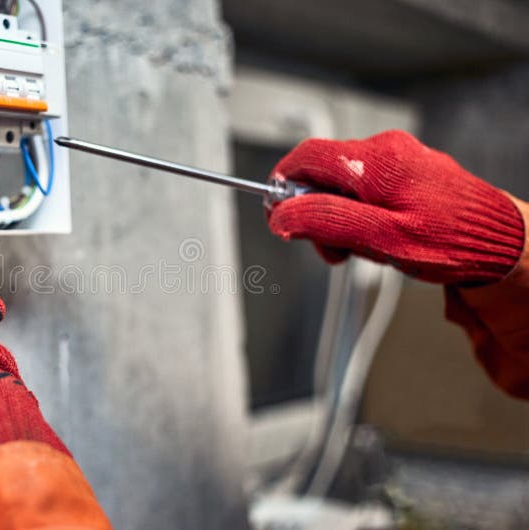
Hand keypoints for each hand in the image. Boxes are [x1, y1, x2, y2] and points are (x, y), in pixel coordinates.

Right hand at [268, 130, 524, 283]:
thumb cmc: (450, 242)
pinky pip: (367, 187)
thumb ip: (327, 223)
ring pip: (344, 182)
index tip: (277, 213)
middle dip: (314, 211)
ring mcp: (399, 157)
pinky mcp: (409, 169)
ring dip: (338, 216)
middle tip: (330, 248)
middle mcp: (386, 150)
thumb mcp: (380, 239)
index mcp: (375, 161)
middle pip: (323, 172)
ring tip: (361, 248)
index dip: (282, 184)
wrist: (503, 242)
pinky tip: (378, 236)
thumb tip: (282, 215)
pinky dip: (360, 212)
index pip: (306, 156)